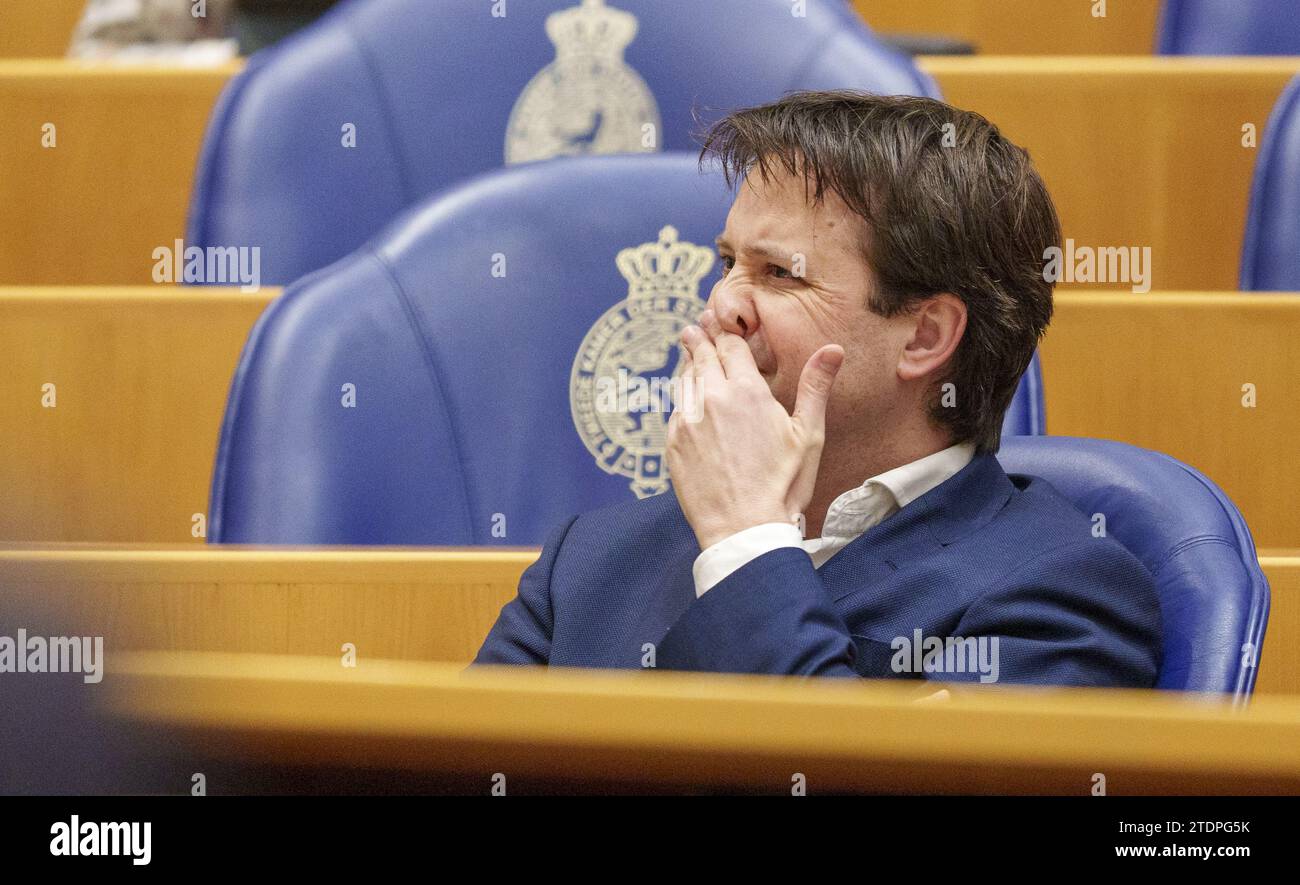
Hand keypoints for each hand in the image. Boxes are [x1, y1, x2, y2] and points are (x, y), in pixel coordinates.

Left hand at [666, 309, 843, 550]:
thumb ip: (815, 386)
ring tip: (688, 352)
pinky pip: (675, 410)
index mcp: (747, 391)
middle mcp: (712, 398)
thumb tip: (833, 348)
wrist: (744, 528)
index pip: (730, 348)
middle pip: (702, 357)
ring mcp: (687, 421)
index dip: (725, 332)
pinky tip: (684, 396)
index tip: (716, 320)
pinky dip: (681, 396)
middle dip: (700, 338)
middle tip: (695, 326)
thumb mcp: (809, 435)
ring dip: (687, 363)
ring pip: (684, 380)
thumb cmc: (783, 484)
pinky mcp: (672, 444)